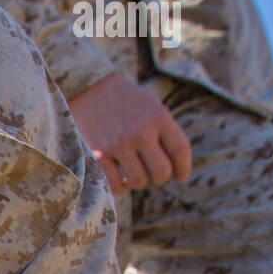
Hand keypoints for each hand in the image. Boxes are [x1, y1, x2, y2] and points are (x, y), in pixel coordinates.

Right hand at [68, 72, 191, 193]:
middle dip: (160, 177)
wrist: (88, 88)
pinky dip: (120, 185)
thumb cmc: (125, 102)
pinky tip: (119, 176)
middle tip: (153, 173)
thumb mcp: (150, 107)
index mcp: (158, 116)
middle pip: (162, 172)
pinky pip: (116, 184)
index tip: (181, 177)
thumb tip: (174, 168)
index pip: (180, 150)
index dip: (183, 168)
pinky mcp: (98, 154)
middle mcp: (141, 131)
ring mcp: (119, 144)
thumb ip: (164, 133)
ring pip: (139, 181)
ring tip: (133, 171)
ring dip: (138, 180)